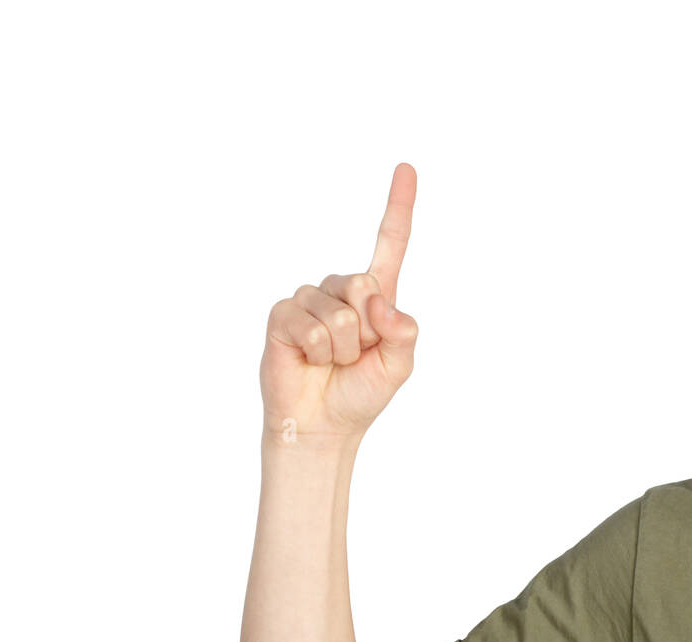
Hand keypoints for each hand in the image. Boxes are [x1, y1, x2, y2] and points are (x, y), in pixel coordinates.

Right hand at [260, 163, 418, 444]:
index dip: (399, 207)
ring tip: (331, 363)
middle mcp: (342, 291)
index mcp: (376, 297)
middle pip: (364, 286)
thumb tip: (380, 302)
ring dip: (341, 348)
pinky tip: (309, 361)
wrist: (323, 425)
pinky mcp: (284, 315)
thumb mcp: (399, 365)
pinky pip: (310, 324)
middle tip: (354, 356)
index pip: (390, 244)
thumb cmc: (360, 394)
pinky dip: (316, 351)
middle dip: (367, 331)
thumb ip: (404, 332)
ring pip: (339, 313)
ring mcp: (310, 300)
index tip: (407, 167)